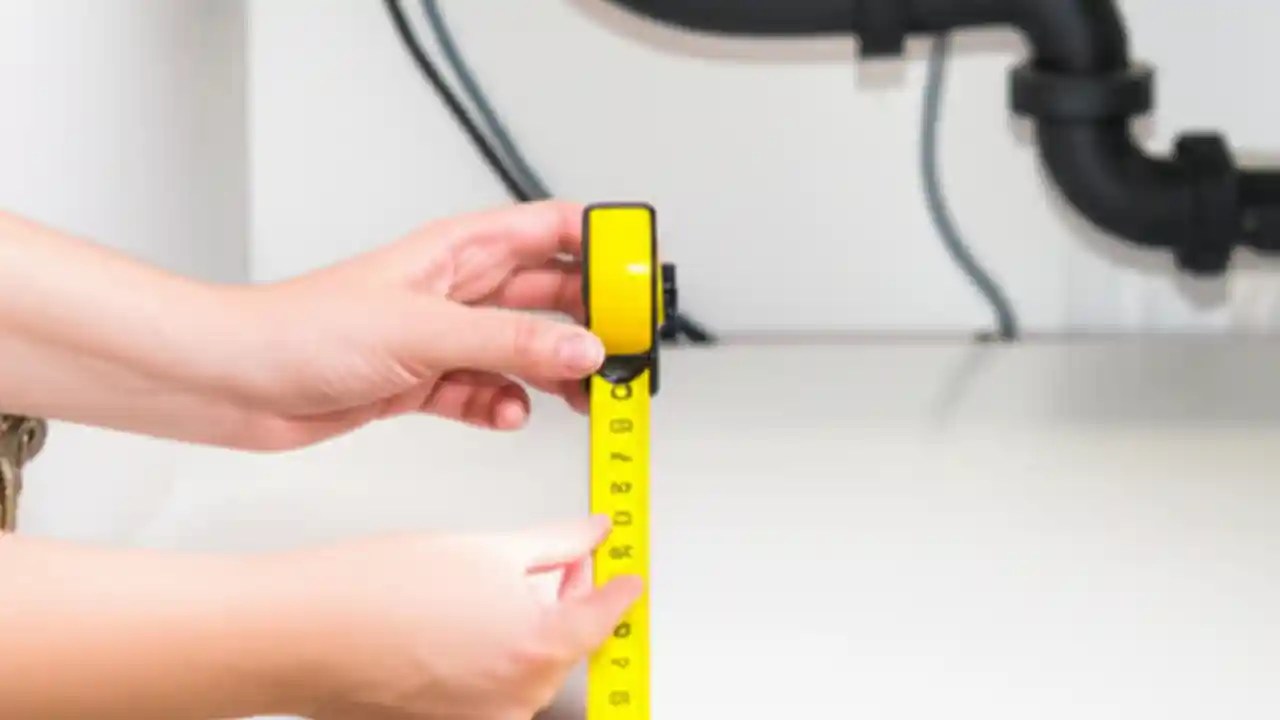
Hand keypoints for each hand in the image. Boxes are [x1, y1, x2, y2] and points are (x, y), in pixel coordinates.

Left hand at [0, 201, 599, 449]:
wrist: (238, 384)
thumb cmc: (303, 330)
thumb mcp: (424, 331)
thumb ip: (511, 342)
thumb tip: (584, 347)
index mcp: (460, 250)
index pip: (552, 232)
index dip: (601, 249)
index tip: (638, 283)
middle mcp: (457, 290)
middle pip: (549, 297)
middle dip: (589, 324)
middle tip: (621, 354)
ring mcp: (443, 338)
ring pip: (524, 350)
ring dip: (553, 374)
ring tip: (578, 397)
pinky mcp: (426, 382)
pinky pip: (488, 393)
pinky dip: (502, 407)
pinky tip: (504, 415)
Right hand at [271, 515, 641, 719]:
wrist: (302, 632)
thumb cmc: (378, 591)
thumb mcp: (487, 547)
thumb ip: (556, 543)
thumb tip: (592, 535)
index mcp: (539, 648)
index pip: (606, 615)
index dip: (618, 585)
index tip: (626, 572)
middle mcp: (519, 697)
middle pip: (569, 641)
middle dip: (568, 598)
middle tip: (561, 559)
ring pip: (531, 663)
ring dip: (530, 624)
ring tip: (492, 581)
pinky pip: (494, 685)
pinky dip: (494, 652)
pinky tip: (465, 616)